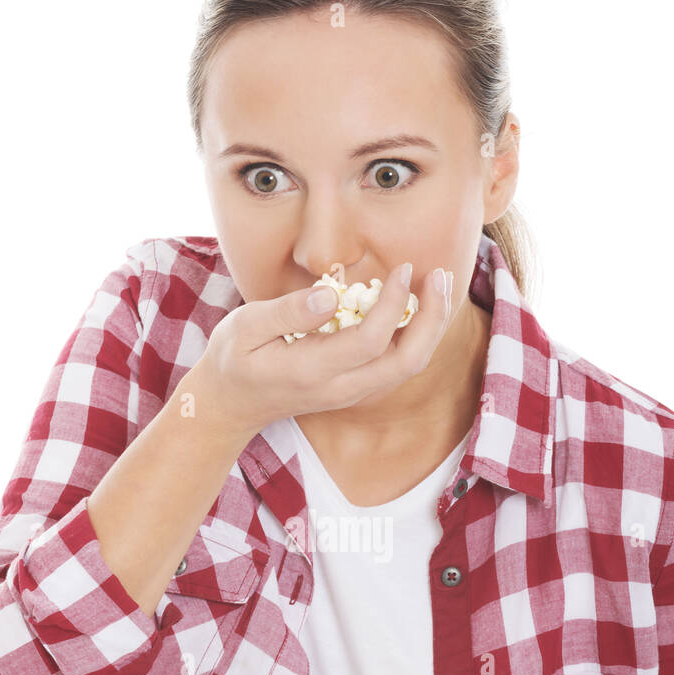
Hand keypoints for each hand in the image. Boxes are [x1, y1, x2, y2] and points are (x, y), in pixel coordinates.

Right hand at [193, 261, 451, 437]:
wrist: (231, 406)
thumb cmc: (234, 359)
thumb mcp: (244, 327)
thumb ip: (286, 311)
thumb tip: (330, 296)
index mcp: (312, 370)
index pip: (371, 340)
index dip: (395, 303)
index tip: (403, 268)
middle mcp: (341, 388)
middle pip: (407, 362)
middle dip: (433, 318)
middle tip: (442, 275)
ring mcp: (352, 393)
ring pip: (409, 367)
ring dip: (432, 326)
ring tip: (439, 284)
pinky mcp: (357, 388)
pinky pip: (399, 365)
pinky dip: (419, 335)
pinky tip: (420, 304)